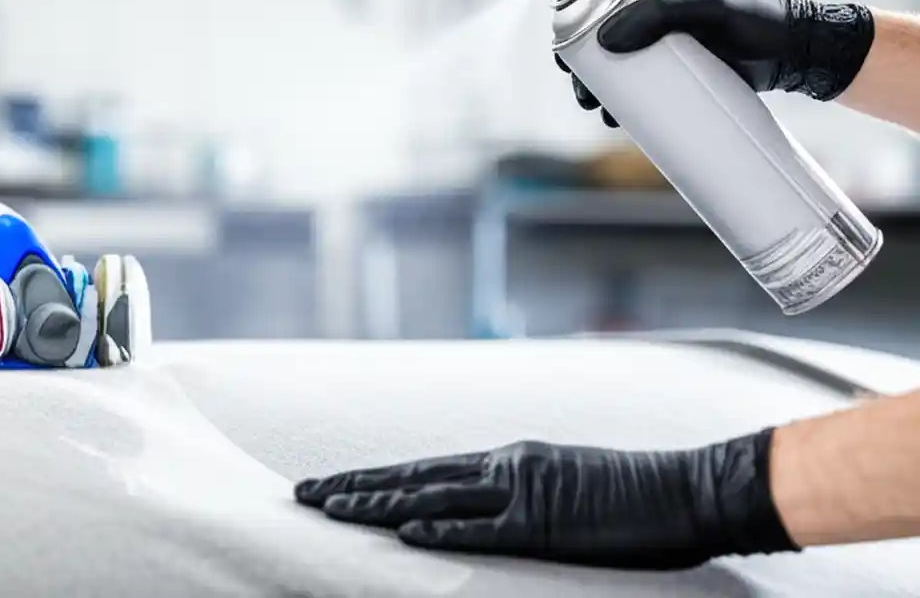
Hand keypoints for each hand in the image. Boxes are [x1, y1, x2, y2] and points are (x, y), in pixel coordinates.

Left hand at [294, 430, 797, 569]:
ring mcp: (523, 491)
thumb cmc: (631, 492)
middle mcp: (505, 466)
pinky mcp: (547, 522)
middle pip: (412, 476)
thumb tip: (476, 506)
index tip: (330, 484)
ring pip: (433, 496)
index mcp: (508, 459)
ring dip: (377, 503)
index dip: (372, 478)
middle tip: (302, 492)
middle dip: (354, 486)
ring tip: (329, 508)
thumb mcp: (563, 482)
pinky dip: (442, 528)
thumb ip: (518, 492)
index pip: (423, 470)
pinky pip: (484, 528)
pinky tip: (404, 532)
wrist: (690, 488)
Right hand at [536, 0, 873, 126]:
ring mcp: (653, 23)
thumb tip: (605, 39)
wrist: (790, 55)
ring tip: (590, 102)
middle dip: (567, 35)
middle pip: (587, 1)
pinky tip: (615, 116)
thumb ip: (658, 17)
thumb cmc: (756, 19)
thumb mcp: (707, 10)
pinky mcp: (662, 55)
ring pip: (600, 44)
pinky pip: (625, 73)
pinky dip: (614, 95)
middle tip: (566, 64)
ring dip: (586, 75)